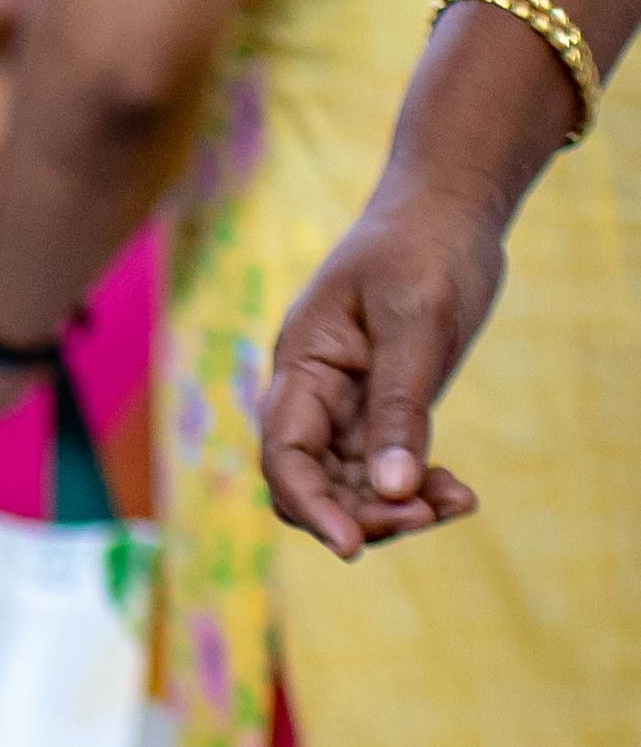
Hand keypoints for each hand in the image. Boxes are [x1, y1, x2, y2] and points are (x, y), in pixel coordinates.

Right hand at [260, 179, 494, 556]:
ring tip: (457, 505)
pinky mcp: (383, 409)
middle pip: (315, 483)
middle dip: (363, 513)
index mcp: (302, 366)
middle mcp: (314, 395)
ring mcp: (348, 405)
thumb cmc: (426, 245)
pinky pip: (389, 467)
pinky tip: (460, 495)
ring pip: (354, 484)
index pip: (287, 457)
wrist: (451, 201)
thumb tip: (391, 491)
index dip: (312, 506)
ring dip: (399, 506)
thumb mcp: (415, 322)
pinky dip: (420, 485)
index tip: (353, 544)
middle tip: (425, 518)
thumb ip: (400, 407)